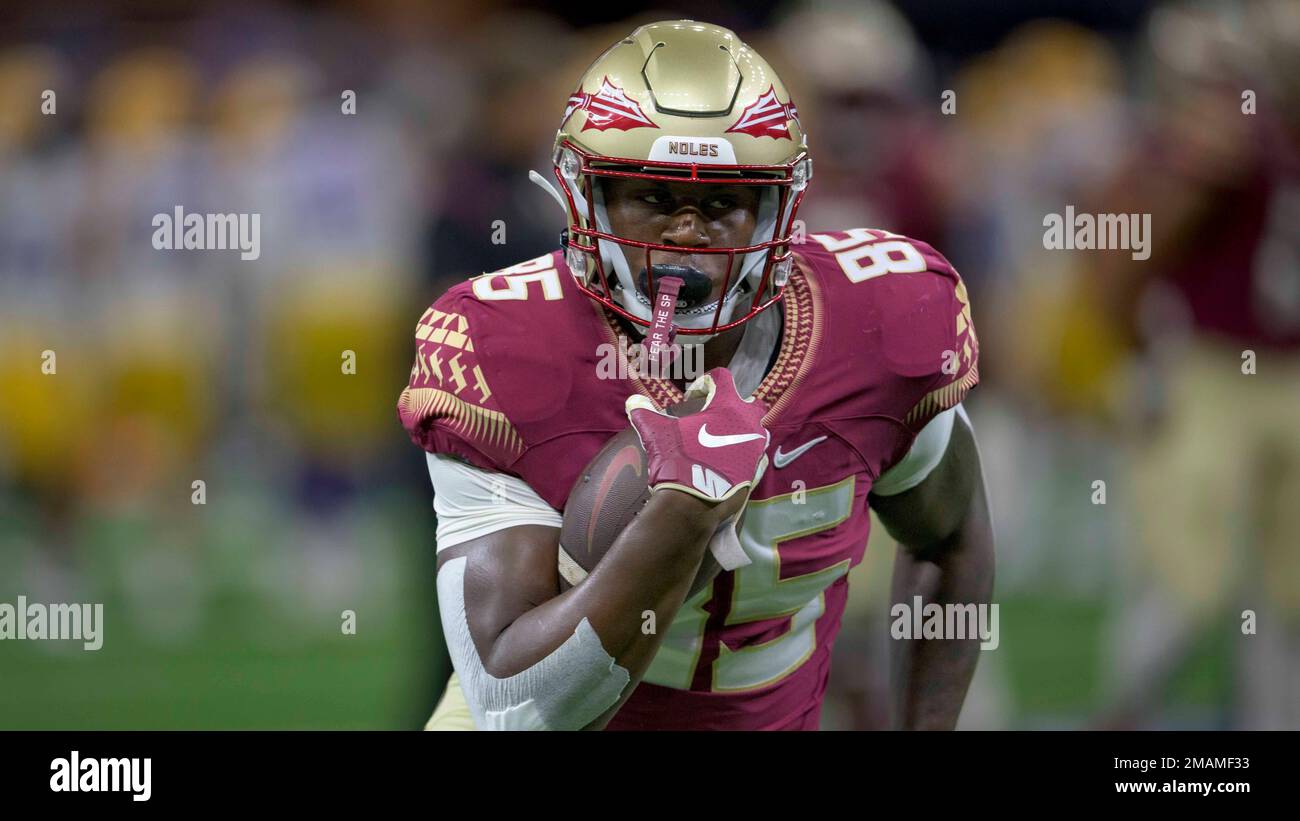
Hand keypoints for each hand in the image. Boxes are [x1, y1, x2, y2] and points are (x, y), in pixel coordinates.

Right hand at [625, 367, 769, 505]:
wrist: (692, 502)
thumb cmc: (676, 459)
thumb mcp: (655, 432)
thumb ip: (643, 413)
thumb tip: (633, 402)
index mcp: (728, 405)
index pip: (723, 378)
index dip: (705, 382)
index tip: (692, 396)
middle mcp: (749, 423)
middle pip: (749, 403)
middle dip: (734, 405)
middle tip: (713, 416)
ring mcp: (756, 448)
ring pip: (756, 430)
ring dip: (741, 430)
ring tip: (719, 440)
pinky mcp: (756, 471)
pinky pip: (754, 456)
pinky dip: (742, 454)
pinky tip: (724, 462)